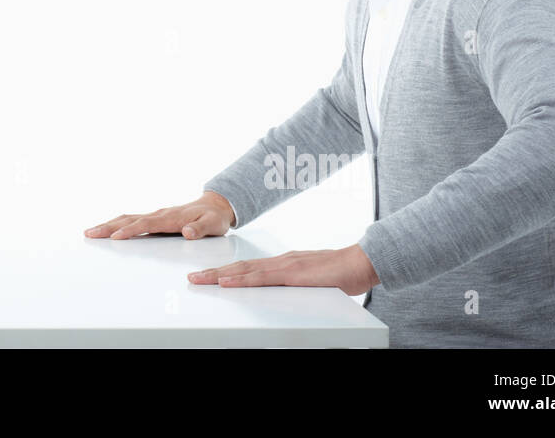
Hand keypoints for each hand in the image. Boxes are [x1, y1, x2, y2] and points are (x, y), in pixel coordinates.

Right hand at [84, 191, 236, 239]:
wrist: (214, 206)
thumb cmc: (213, 218)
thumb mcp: (213, 225)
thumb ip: (201, 229)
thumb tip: (187, 232)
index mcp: (170, 218)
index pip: (146, 224)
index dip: (130, 231)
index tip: (116, 237)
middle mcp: (159, 214)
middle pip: (129, 219)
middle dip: (108, 227)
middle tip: (90, 233)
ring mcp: (155, 216)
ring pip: (127, 218)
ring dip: (108, 225)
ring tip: (91, 232)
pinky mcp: (154, 219)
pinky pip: (131, 220)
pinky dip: (116, 224)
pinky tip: (107, 230)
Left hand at [186, 244, 380, 295]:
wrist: (362, 262)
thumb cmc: (340, 274)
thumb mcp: (312, 282)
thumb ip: (296, 285)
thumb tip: (284, 293)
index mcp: (282, 264)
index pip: (247, 269)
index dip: (225, 272)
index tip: (207, 276)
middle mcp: (279, 262)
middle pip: (239, 268)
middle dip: (214, 273)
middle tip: (192, 279)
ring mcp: (285, 266)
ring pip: (245, 271)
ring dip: (220, 276)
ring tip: (201, 280)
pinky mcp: (293, 274)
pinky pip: (262, 278)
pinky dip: (242, 280)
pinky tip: (228, 282)